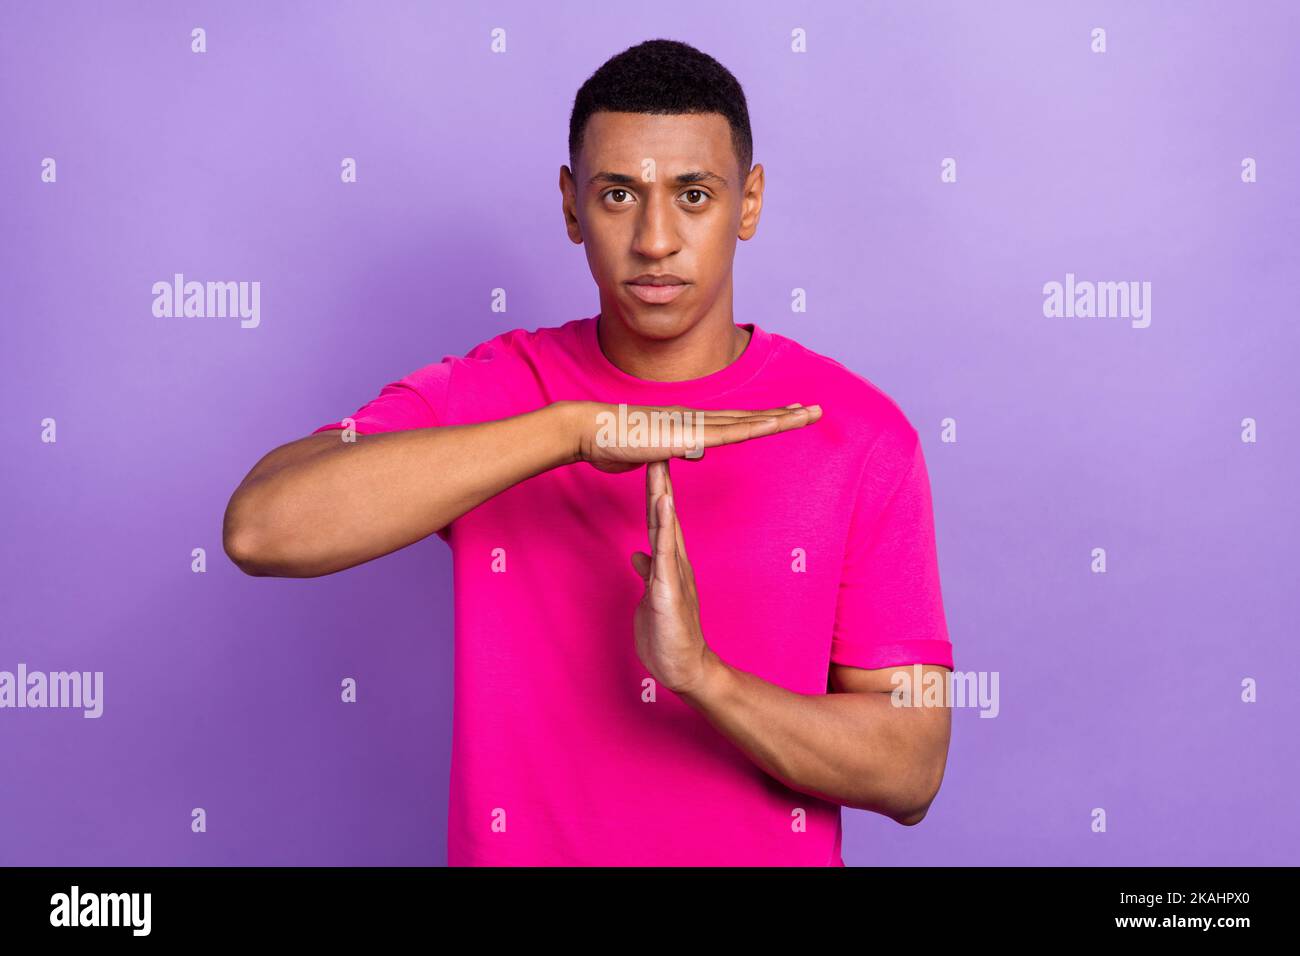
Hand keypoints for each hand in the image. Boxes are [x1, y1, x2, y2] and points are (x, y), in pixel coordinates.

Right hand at [561, 400, 821, 473]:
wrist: (590, 430)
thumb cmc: (611, 442)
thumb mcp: (648, 451)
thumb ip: (668, 451)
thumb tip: (682, 454)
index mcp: (689, 424)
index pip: (733, 422)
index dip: (762, 418)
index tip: (787, 414)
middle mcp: (697, 419)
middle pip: (749, 417)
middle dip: (784, 414)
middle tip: (815, 409)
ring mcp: (695, 425)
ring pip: (748, 422)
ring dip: (782, 418)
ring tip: (810, 413)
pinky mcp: (688, 436)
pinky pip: (731, 433)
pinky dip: (756, 427)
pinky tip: (777, 424)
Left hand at [630, 458, 714, 694]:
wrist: (684, 668)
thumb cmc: (668, 634)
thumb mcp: (651, 597)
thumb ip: (648, 572)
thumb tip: (638, 555)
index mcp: (669, 561)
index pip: (659, 517)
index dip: (654, 488)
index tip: (650, 458)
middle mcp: (675, 560)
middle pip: (664, 512)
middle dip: (660, 478)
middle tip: (657, 442)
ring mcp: (674, 572)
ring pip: (667, 525)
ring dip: (663, 493)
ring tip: (661, 462)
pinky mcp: (669, 588)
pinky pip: (666, 551)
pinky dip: (664, 526)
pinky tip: (663, 504)